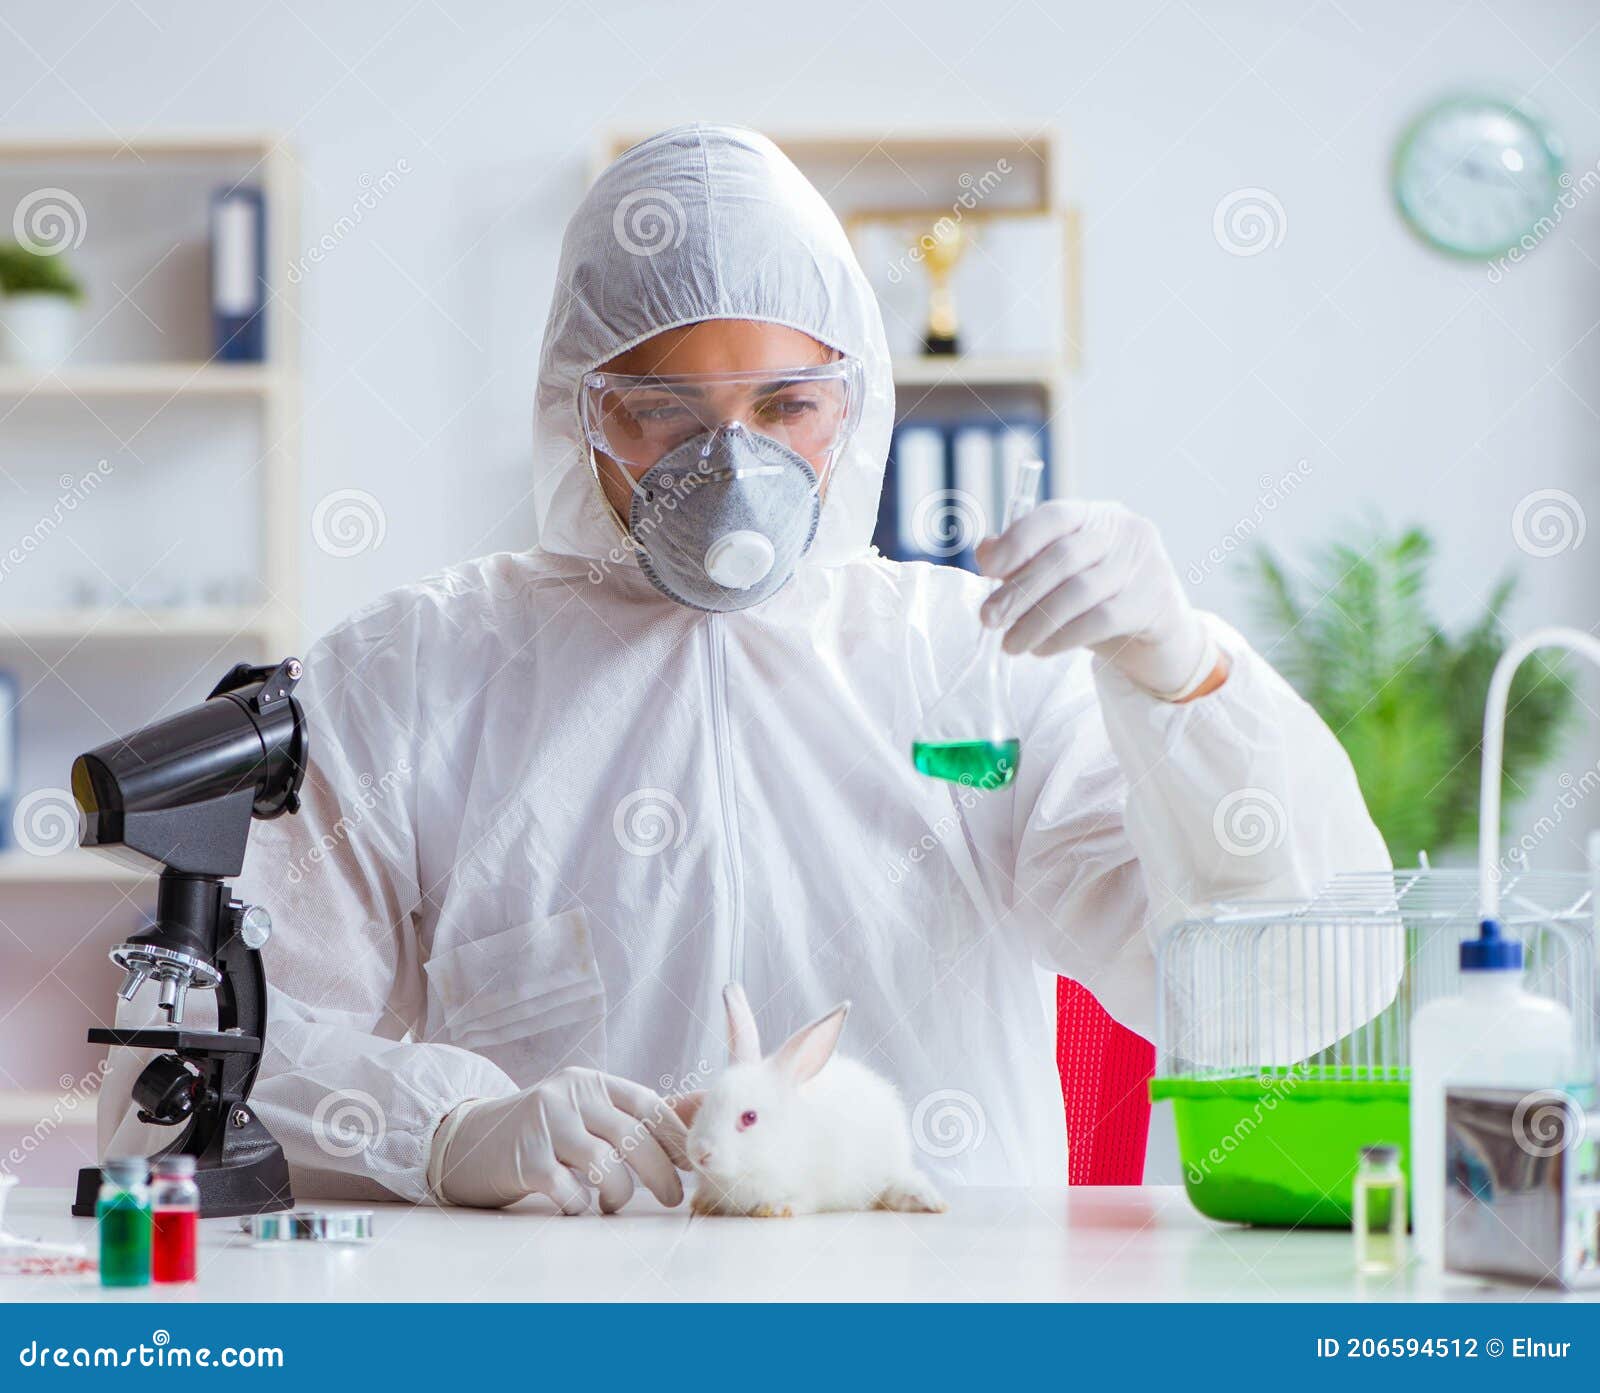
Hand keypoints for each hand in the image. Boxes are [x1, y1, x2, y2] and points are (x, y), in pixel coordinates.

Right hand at [433, 1068, 691, 1212]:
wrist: (466, 1139)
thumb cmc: (538, 1131)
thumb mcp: (579, 1110)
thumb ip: (624, 1117)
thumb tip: (686, 1131)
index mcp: (589, 1082)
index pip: (646, 1102)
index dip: (675, 1134)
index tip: (692, 1161)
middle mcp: (568, 1097)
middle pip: (632, 1135)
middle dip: (660, 1172)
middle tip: (673, 1197)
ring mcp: (545, 1126)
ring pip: (605, 1165)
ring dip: (620, 1193)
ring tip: (614, 1204)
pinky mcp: (525, 1160)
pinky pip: (570, 1191)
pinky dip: (582, 1207)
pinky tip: (578, 1207)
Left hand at [975, 499, 1223, 700]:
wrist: (1160, 632)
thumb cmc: (1100, 598)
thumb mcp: (1062, 576)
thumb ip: (1025, 560)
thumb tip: (985, 551)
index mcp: (1095, 515)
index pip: (1054, 516)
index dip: (1017, 540)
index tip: (987, 569)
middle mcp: (1123, 531)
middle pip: (1062, 556)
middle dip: (1018, 591)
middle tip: (988, 619)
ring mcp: (1144, 563)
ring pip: (1079, 592)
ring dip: (1036, 621)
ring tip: (1010, 644)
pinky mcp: (1155, 601)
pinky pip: (1100, 620)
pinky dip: (1063, 637)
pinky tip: (1041, 649)